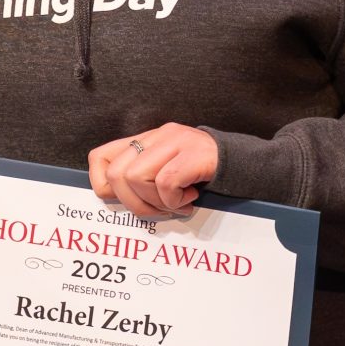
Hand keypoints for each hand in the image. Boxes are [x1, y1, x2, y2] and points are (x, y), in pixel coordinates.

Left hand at [87, 123, 218, 219]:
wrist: (245, 163)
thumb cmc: (202, 175)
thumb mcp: (165, 172)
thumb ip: (141, 178)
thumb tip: (112, 199)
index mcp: (145, 141)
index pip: (99, 157)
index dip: (102, 186)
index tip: (126, 200)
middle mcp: (157, 136)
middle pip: (116, 175)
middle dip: (134, 203)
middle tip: (159, 209)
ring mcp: (176, 142)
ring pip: (137, 178)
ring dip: (156, 202)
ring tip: (177, 203)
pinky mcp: (194, 153)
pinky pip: (166, 183)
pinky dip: (174, 200)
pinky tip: (190, 198)